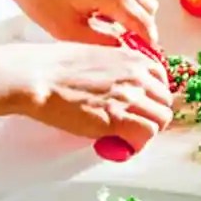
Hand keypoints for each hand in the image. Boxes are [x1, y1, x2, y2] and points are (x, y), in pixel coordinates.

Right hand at [0, 42, 173, 152]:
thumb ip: (116, 70)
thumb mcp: (96, 56)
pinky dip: (136, 143)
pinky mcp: (118, 118)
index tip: (140, 108)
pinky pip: (145, 135)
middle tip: (131, 127)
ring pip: (160, 120)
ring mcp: (130, 96)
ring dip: (145, 131)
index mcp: (132, 58)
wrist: (36, 76)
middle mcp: (137, 75)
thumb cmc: (55, 66)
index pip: (161, 82)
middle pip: (164, 102)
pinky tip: (118, 143)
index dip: (151, 99)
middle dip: (151, 117)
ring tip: (124, 137)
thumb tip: (119, 90)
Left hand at [2, 0, 160, 45]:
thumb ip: (101, 42)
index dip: (149, 43)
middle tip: (134, 49)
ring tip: (118, 35)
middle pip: (148, 9)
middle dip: (145, 30)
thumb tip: (122, 50)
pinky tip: (104, 20)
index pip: (143, 22)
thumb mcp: (69, 31)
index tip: (150, 60)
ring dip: (135, 17)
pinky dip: (125, 7)